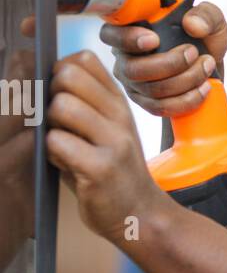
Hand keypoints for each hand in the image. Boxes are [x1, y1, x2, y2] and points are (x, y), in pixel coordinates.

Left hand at [45, 49, 171, 243]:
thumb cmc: (113, 171)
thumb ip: (84, 103)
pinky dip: (53, 155)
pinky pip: (57, 143)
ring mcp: (114, 140)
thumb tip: (39, 80)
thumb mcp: (108, 129)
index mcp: (118, 101)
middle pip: (67, 75)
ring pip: (61, 106)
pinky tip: (67, 166)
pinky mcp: (101, 168)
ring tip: (63, 146)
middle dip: (50, 97)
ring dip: (50, 126)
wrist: (140, 214)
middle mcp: (120, 115)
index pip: (83, 59)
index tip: (61, 97)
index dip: (60, 72)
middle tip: (58, 124)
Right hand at [100, 1, 226, 118]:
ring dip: (185, 80)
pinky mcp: (146, 102)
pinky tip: (203, 88)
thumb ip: (206, 15)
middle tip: (194, 53)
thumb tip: (192, 24)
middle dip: (169, 64)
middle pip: (133, 69)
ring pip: (151, 90)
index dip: (128, 39)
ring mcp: (133, 82)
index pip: (110, 34)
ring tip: (206, 67)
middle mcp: (125, 57)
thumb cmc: (204, 39)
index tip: (155, 40)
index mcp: (131, 29)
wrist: (210, 69)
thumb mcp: (212, 20)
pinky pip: (160, 107)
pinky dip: (187, 100)